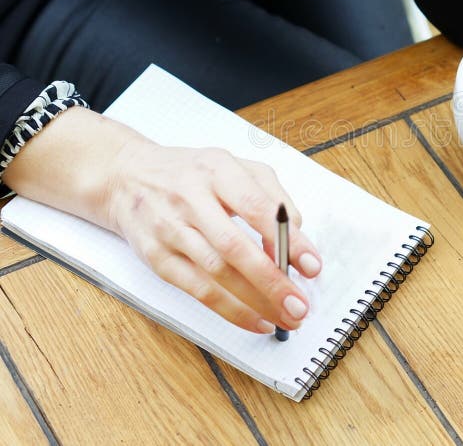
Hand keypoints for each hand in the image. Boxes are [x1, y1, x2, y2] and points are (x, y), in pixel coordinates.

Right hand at [106, 140, 321, 332]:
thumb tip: (294, 239)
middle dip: (271, 281)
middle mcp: (190, 198)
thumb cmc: (193, 174)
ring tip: (286, 318)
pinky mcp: (157, 258)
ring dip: (254, 302)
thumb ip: (271, 195)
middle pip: (233, 247)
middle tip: (300, 305)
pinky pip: (197, 291)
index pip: (256, 206)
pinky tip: (257, 320)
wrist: (126, 177)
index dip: (287, 239)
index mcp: (217, 170)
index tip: (312, 266)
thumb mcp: (235, 166)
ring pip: (215, 274)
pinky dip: (230, 311)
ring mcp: (170, 230)